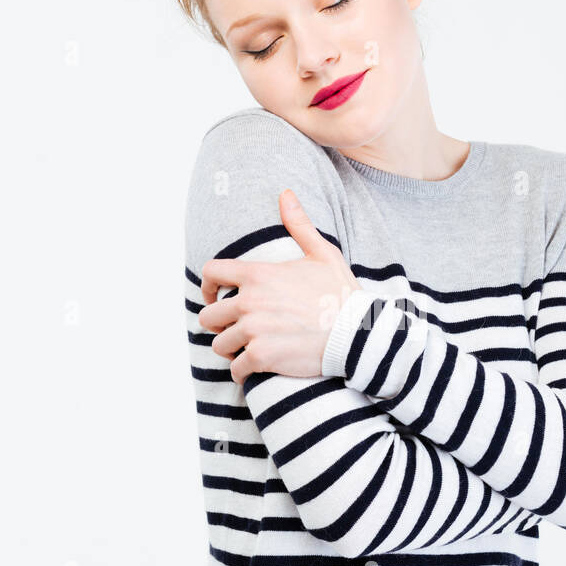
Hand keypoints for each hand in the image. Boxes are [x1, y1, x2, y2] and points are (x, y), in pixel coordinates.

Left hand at [198, 188, 361, 382]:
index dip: (208, 286)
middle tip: (234, 330)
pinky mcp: (261, 357)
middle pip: (209, 315)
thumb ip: (299, 225)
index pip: (211, 273)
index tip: (214, 297)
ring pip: (219, 344)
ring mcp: (253, 331)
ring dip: (230, 349)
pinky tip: (253, 370)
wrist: (358, 334)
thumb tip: (286, 194)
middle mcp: (250, 302)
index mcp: (258, 275)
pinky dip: (242, 372)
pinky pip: (236, 369)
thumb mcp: (323, 254)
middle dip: (220, 324)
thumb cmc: (341, 294)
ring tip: (244, 351)